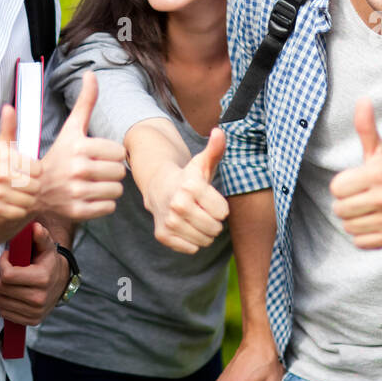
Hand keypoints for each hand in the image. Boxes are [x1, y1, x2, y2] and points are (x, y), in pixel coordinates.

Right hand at [0, 104, 41, 219]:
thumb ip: (8, 128)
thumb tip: (9, 108)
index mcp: (4, 157)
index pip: (38, 169)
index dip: (35, 172)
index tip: (26, 172)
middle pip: (36, 186)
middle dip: (32, 187)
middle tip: (22, 185)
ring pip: (30, 201)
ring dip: (27, 200)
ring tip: (18, 194)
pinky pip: (20, 213)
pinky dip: (19, 210)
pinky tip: (11, 203)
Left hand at [0, 222, 67, 325]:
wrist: (60, 282)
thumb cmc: (47, 261)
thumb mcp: (46, 246)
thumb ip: (40, 236)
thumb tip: (35, 228)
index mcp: (42, 279)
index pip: (7, 275)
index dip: (2, 263)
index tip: (7, 257)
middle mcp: (40, 298)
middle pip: (1, 288)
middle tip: (6, 268)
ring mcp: (36, 312)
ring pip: (0, 301)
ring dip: (0, 289)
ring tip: (9, 280)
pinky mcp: (32, 320)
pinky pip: (5, 312)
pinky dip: (4, 302)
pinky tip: (12, 292)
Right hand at [38, 71, 126, 220]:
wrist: (33, 188)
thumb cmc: (58, 155)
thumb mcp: (70, 128)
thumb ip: (85, 102)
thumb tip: (91, 73)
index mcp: (79, 146)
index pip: (119, 152)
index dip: (110, 154)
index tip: (95, 156)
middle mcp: (77, 169)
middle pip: (120, 172)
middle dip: (111, 171)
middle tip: (94, 171)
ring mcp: (77, 192)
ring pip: (117, 191)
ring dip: (108, 188)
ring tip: (93, 184)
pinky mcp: (78, 211)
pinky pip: (109, 207)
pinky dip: (102, 204)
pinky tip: (88, 197)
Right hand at [146, 127, 229, 252]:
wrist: (158, 188)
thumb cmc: (187, 178)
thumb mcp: (202, 163)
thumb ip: (215, 149)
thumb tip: (219, 132)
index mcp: (191, 186)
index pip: (223, 212)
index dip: (219, 207)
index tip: (209, 199)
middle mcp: (178, 205)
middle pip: (215, 228)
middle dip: (214, 222)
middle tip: (203, 211)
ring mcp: (169, 221)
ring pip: (204, 240)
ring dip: (204, 232)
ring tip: (196, 219)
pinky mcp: (163, 235)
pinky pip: (191, 248)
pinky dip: (192, 242)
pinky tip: (186, 228)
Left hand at [330, 98, 381, 248]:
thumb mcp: (381, 151)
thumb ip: (366, 128)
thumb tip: (362, 100)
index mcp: (379, 174)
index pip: (336, 188)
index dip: (343, 186)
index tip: (357, 184)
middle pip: (340, 209)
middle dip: (347, 204)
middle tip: (363, 199)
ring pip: (349, 227)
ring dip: (355, 221)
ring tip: (370, 211)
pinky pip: (361, 242)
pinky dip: (364, 236)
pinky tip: (376, 224)